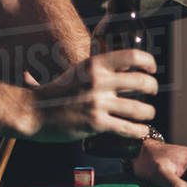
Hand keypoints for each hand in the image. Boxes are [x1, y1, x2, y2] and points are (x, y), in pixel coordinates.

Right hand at [23, 49, 157, 140]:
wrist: (33, 111)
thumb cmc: (57, 91)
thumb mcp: (80, 72)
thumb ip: (102, 70)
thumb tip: (126, 66)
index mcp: (95, 64)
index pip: (132, 56)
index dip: (148, 62)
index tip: (152, 68)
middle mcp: (99, 81)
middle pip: (142, 82)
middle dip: (152, 88)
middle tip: (152, 92)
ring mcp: (98, 103)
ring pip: (139, 108)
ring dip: (148, 112)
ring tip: (148, 114)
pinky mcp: (96, 124)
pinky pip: (127, 128)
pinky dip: (139, 130)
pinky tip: (140, 130)